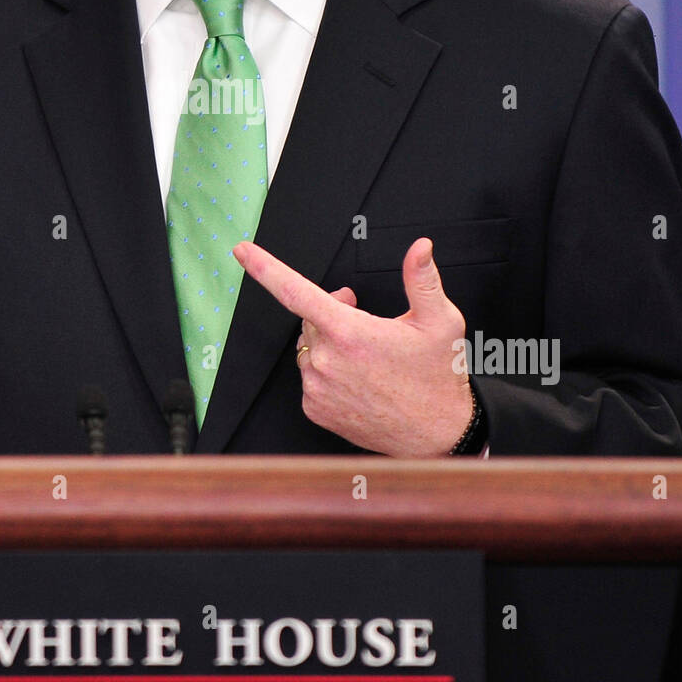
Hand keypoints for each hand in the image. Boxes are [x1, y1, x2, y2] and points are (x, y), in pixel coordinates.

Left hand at [233, 237, 470, 456]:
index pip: (295, 290)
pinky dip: (326, 371)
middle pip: (310, 320)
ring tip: (365, 356)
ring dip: (328, 344)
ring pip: (309, 349)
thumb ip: (422, 280)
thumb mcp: (440, 321)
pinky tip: (357, 378)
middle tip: (362, 321)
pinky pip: (310, 377)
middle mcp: (327, 361)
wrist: (439, 434)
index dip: (264, 267)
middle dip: (330, 313)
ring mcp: (318, 388)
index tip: (242, 251)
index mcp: (350, 332)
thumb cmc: (439, 378)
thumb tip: (420, 248)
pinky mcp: (315, 410)